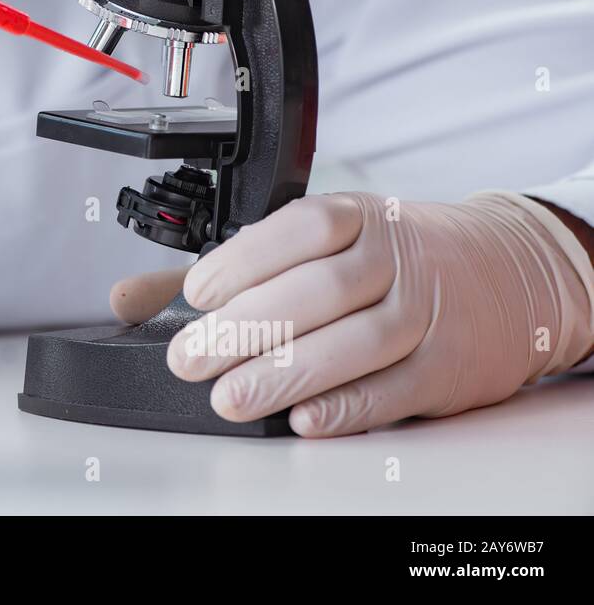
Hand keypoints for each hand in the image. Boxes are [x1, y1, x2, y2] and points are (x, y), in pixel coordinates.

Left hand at [110, 191, 593, 436]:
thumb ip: (224, 270)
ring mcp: (424, 313)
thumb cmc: (392, 255)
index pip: (298, 230)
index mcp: (358, 217)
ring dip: (286, 374)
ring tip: (230, 398)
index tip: (195, 294)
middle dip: (245, 329)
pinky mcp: (447, 367)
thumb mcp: (323, 240)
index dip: (243, 261)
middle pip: (316, 293)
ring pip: (354, 344)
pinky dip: (348, 407)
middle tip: (189, 358)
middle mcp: (394, 259)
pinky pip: (395, 390)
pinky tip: (304, 420)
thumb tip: (127, 299)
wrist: (509, 270)